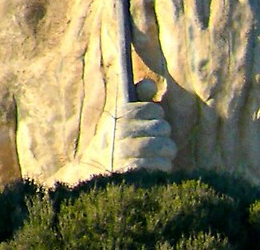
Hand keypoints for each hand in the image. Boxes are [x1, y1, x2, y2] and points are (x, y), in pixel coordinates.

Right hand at [47, 80, 175, 185]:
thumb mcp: (121, 118)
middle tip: (159, 141)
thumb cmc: (114, 142)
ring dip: (167, 152)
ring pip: (164, 146)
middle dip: (164, 135)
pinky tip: (157, 167)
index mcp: (118, 116)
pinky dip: (163, 166)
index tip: (152, 122)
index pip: (153, 109)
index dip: (157, 116)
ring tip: (160, 155)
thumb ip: (138, 99)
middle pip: (162, 127)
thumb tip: (150, 84)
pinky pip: (160, 164)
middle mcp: (120, 132)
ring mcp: (124, 153)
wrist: (92, 175)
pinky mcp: (132, 173)